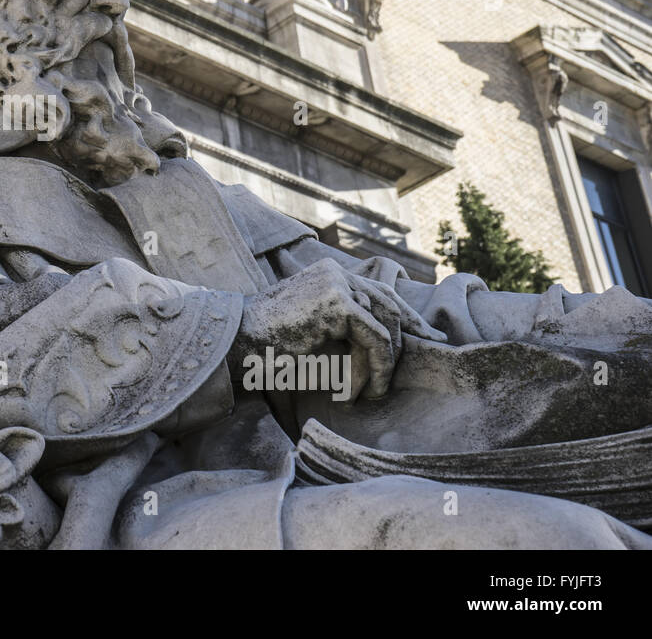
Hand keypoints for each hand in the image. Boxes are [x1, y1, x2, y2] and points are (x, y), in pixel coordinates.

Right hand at [236, 258, 446, 399]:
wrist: (236, 342)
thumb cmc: (267, 345)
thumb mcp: (314, 332)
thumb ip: (344, 329)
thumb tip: (385, 345)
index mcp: (328, 274)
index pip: (379, 292)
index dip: (407, 316)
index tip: (428, 336)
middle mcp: (335, 272)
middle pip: (390, 304)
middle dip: (412, 334)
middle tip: (428, 355)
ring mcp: (337, 283)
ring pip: (386, 325)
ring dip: (384, 364)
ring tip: (373, 392)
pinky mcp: (338, 302)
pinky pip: (376, 339)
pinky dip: (377, 367)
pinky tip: (367, 389)